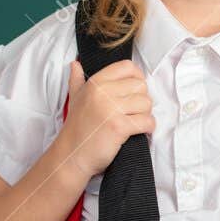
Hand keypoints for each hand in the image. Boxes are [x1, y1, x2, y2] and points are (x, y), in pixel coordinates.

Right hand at [59, 59, 154, 177]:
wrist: (71, 156)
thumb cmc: (76, 129)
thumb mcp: (74, 99)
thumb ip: (76, 80)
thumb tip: (75, 64)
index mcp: (95, 83)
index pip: (128, 67)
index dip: (137, 77)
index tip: (135, 91)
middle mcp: (102, 92)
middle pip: (141, 86)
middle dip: (142, 100)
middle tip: (134, 112)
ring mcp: (110, 109)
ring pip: (146, 103)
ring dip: (145, 115)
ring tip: (135, 122)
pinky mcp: (118, 127)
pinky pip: (147, 121)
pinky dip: (148, 128)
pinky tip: (139, 132)